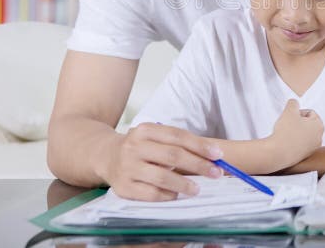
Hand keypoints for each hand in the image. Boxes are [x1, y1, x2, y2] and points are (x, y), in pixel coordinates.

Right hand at [102, 123, 224, 200]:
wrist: (106, 156)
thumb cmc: (141, 147)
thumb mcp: (155, 136)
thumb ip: (178, 143)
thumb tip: (212, 155)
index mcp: (145, 130)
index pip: (178, 136)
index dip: (200, 146)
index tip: (218, 155)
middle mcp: (134, 146)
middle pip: (172, 155)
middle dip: (198, 165)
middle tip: (216, 173)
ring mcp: (127, 167)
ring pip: (162, 176)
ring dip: (184, 184)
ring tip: (198, 189)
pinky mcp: (123, 187)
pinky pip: (150, 193)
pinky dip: (167, 195)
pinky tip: (176, 195)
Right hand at [271, 99, 323, 164]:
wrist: (278, 153)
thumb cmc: (286, 131)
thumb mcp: (289, 110)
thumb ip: (293, 103)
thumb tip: (294, 103)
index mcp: (319, 125)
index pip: (310, 112)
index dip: (298, 113)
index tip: (290, 118)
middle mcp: (319, 138)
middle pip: (308, 123)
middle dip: (298, 122)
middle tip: (288, 125)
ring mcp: (313, 148)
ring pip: (303, 133)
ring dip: (295, 131)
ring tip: (286, 134)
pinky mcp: (305, 156)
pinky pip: (300, 143)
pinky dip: (294, 141)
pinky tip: (286, 143)